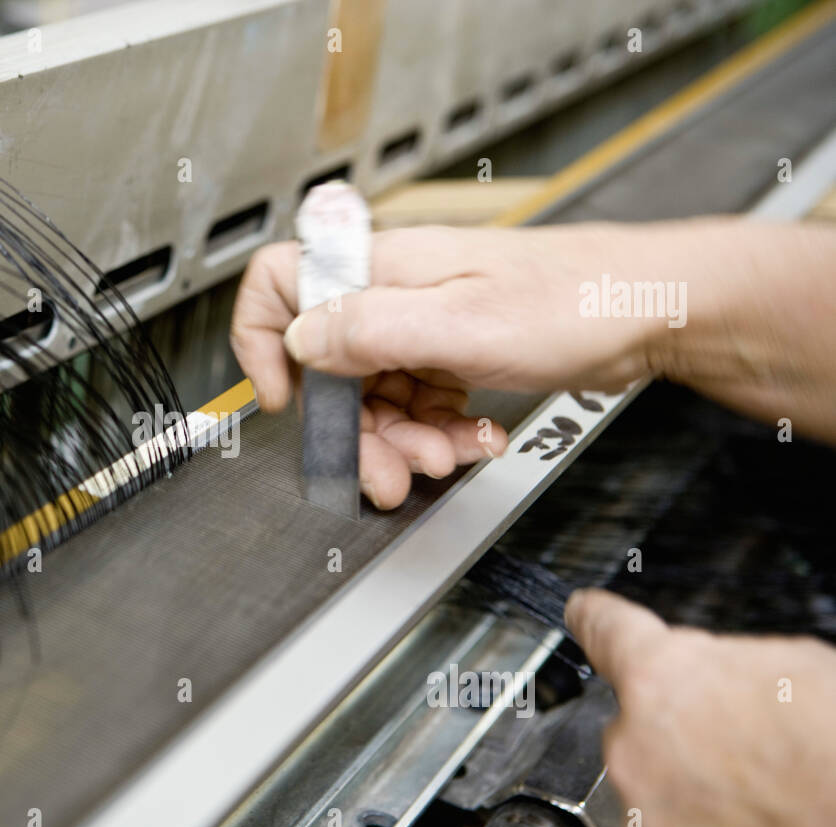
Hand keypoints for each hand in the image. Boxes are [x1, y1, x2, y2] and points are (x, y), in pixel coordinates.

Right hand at [231, 224, 661, 507]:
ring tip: (446, 455)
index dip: (263, 340)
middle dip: (355, 428)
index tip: (281, 397)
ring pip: (375, 391)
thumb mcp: (459, 324)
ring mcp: (424, 321)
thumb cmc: (576, 300)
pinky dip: (437, 428)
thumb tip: (298, 341)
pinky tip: (470, 436)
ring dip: (403, 438)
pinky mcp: (453, 348)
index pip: (279, 281)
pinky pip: (418, 399)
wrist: (651, 311)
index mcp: (383, 269)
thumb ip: (367, 330)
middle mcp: (395, 291)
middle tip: (388, 470)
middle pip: (329, 364)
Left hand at [566, 588, 835, 826]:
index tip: (581, 611)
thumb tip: (712, 673)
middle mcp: (632, 740)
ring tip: (750, 784)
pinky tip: (742, 818)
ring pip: (646, 772)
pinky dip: (689, 820)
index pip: (604, 629)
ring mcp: (640, 803)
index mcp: (660, 676)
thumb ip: (721, 665)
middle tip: (737, 736)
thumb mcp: (790, 667)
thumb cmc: (833, 749)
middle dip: (675, 721)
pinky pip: (659, 822)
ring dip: (681, 774)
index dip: (594, 616)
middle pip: (636, 715)